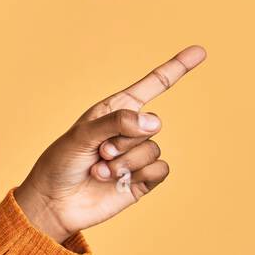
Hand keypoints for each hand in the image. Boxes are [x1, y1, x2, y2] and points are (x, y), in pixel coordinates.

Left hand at [13, 45, 206, 243]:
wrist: (54, 203)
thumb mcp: (81, 135)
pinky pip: (160, 169)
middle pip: (151, 124)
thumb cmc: (60, 164)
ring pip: (153, 149)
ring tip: (99, 170)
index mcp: (112, 111)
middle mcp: (128, 131)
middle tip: (97, 152)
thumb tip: (154, 121)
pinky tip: (115, 182)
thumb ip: (116, 123)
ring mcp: (136, 156)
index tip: (200, 51)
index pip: (151, 86)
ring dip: (124, 162)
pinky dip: (139, 175)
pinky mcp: (142, 180)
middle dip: (122, 140)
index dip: (176, 69)